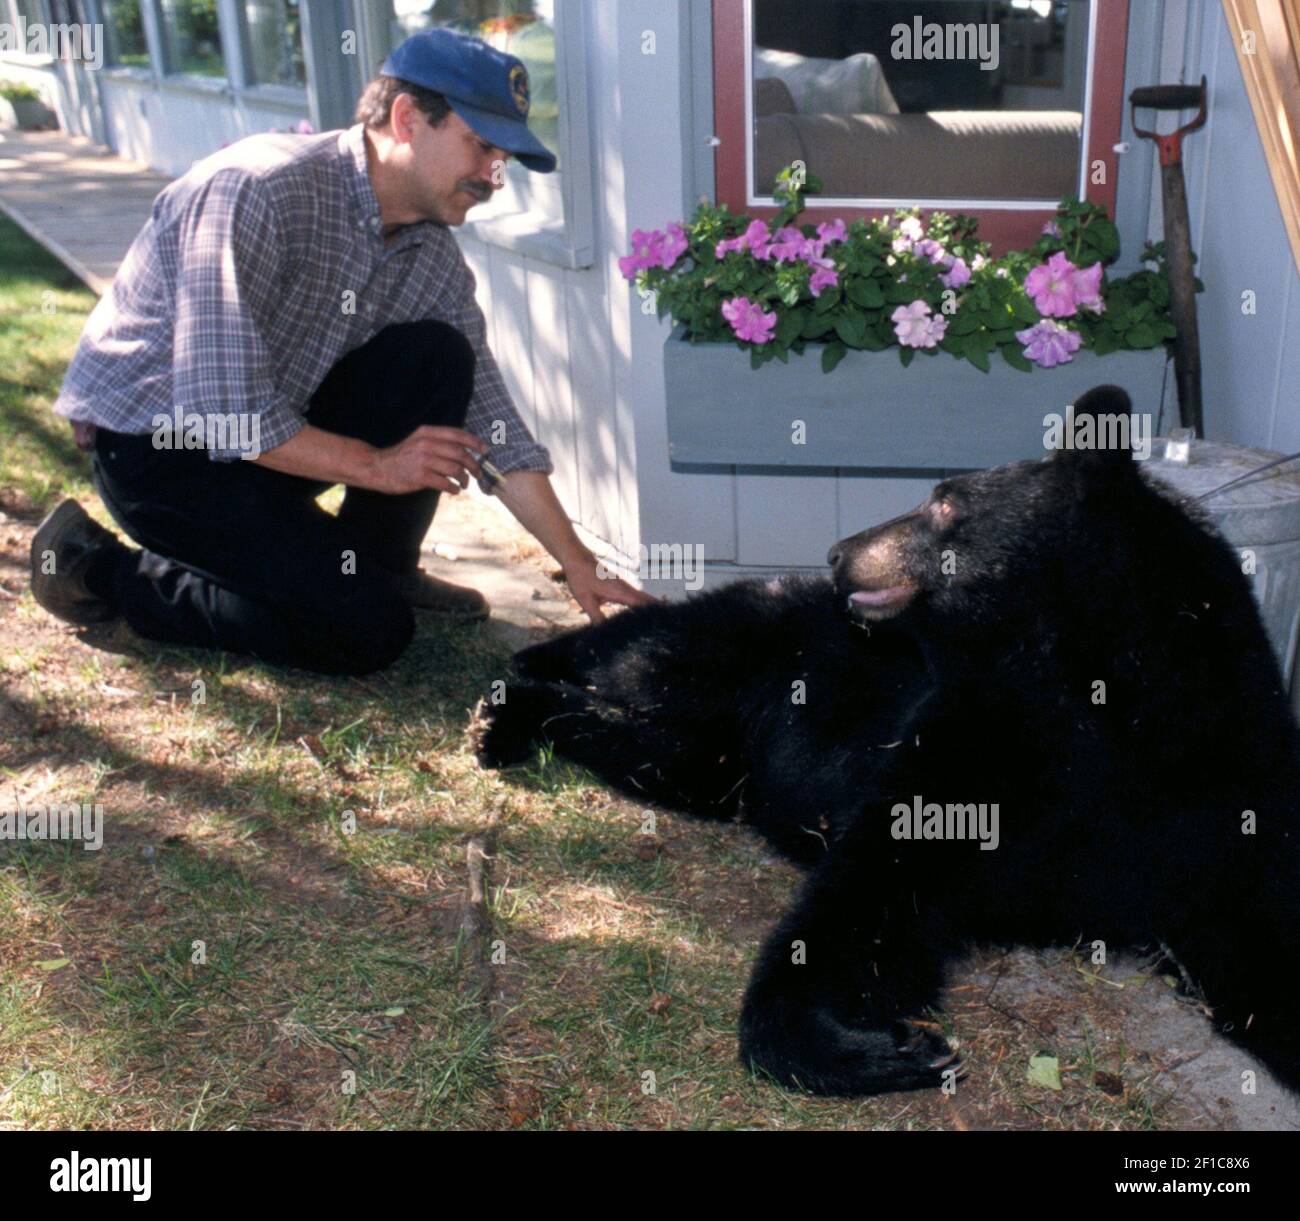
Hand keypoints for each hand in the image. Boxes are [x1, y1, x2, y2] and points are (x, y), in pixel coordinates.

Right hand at [367, 426, 487, 494]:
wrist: (378, 467)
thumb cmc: (402, 457)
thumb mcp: (419, 441)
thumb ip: (438, 443)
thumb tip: (465, 452)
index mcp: (428, 432)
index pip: (457, 434)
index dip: (474, 442)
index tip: (484, 451)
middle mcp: (426, 443)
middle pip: (460, 453)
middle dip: (473, 465)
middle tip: (477, 474)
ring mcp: (423, 459)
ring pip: (455, 469)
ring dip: (465, 479)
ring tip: (464, 484)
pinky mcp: (420, 476)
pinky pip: (445, 483)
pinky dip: (454, 488)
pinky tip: (454, 490)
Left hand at [561, 552, 660, 622]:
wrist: (577, 559)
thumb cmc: (580, 578)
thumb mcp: (586, 600)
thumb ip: (597, 617)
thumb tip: (604, 633)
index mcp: (620, 591)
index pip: (641, 604)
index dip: (652, 613)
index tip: (662, 622)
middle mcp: (625, 588)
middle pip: (646, 600)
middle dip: (657, 611)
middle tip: (668, 624)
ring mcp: (623, 586)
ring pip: (642, 597)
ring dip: (651, 607)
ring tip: (661, 620)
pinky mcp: (619, 586)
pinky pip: (635, 596)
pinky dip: (643, 603)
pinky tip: (643, 611)